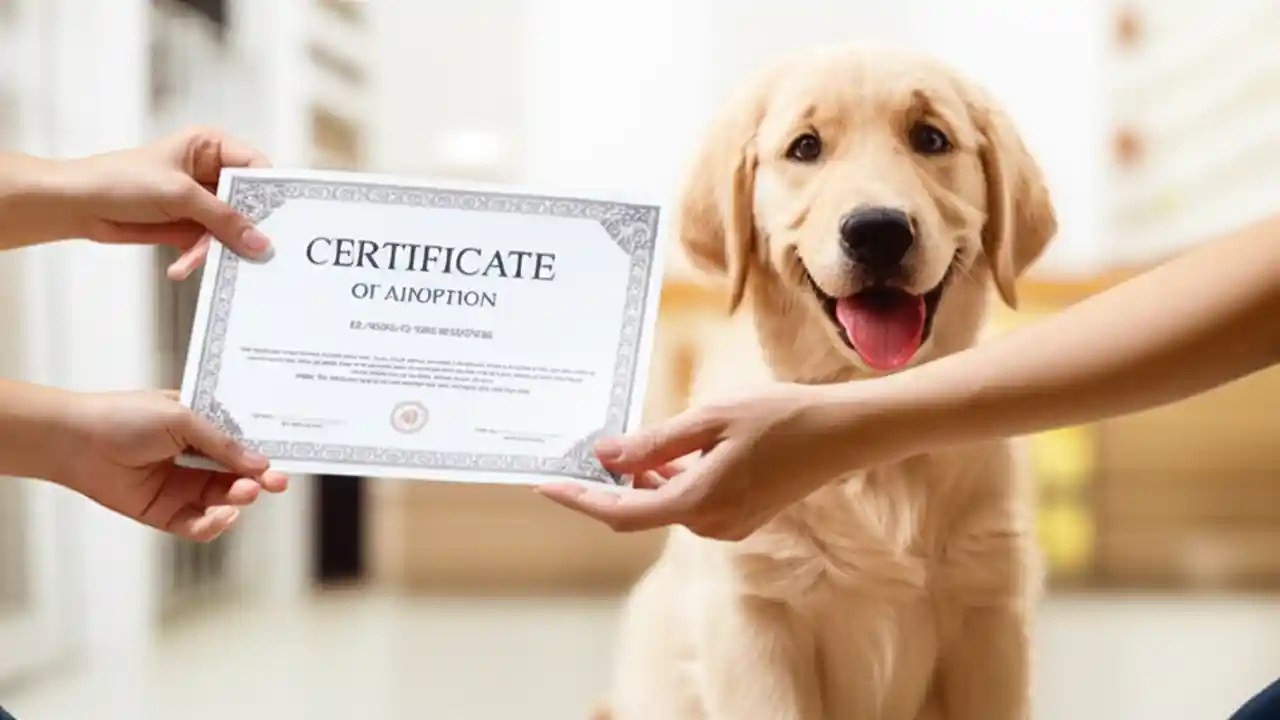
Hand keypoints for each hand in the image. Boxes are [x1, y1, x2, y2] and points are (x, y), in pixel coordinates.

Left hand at [58, 390, 287, 541]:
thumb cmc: (126, 417)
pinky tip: (222, 516)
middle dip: (260, 481)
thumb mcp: (183, 418)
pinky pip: (198, 525)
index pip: (244, 445)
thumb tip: (260, 464)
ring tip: (243, 493)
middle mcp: (197, 460)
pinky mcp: (166, 513)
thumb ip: (223, 443)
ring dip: (239, 500)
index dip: (265, 454)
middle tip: (275, 484)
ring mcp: (183, 488)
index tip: (285, 460)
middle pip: (240, 476)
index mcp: (204, 430)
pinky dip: (214, 525)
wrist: (76, 441)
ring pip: (224, 502)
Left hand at [64, 126, 273, 279]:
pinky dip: (197, 257)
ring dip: (213, 249)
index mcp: (210, 147)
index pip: (256, 168)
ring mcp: (200, 201)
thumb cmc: (122, 181)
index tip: (279, 221)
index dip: (268, 193)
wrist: (78, 204)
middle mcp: (210, 172)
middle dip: (242, 229)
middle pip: (247, 203)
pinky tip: (179, 267)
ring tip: (192, 260)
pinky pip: (208, 245)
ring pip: (228, 229)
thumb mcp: (180, 196)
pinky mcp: (188, 225)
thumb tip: (261, 242)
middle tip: (248, 253)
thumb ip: (224, 219)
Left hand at [538, 383, 909, 539]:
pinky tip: (669, 451)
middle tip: (581, 449)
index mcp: (698, 503)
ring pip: (666, 505)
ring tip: (623, 443)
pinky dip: (670, 480)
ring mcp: (728, 525)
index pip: (621, 513)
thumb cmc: (780, 417)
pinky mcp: (741, 516)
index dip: (580, 500)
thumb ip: (653, 445)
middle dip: (609, 484)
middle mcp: (711, 525)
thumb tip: (604, 457)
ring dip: (642, 479)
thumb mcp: (709, 420)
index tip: (547, 485)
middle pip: (641, 510)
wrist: (842, 434)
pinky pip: (690, 502)